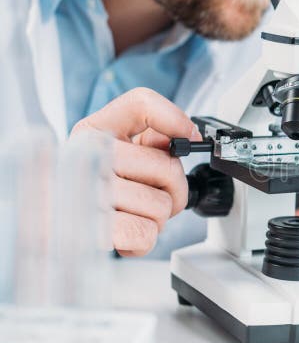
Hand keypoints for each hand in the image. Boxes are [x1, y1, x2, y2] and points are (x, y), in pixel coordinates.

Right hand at [71, 88, 200, 256]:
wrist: (66, 227)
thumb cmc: (102, 187)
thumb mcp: (124, 152)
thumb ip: (151, 137)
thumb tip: (184, 136)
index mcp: (93, 131)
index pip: (141, 104)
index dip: (174, 120)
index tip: (189, 139)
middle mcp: (84, 155)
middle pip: (167, 165)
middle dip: (175, 188)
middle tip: (156, 193)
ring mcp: (84, 192)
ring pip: (160, 204)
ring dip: (159, 217)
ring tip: (136, 212)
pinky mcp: (88, 230)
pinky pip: (144, 233)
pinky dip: (145, 238)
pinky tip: (127, 229)